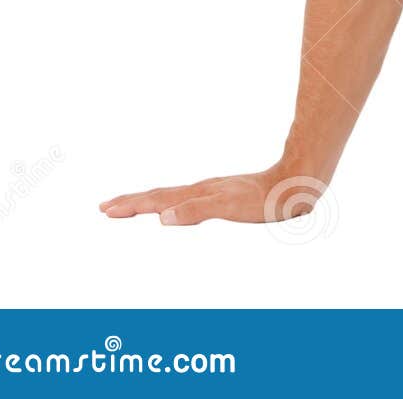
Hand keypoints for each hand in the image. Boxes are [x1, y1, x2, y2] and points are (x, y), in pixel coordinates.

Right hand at [98, 164, 325, 226]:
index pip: (158, 200)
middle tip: (105, 207)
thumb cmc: (266, 199)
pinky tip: (179, 206)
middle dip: (133, 202)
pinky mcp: (227, 194)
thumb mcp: (231, 208)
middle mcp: (204, 189)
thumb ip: (197, 210)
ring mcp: (215, 190)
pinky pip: (190, 198)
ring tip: (133, 204)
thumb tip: (162, 218)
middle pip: (161, 195)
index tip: (105, 209)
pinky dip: (173, 202)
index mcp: (200, 193)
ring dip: (150, 201)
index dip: (132, 206)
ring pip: (174, 195)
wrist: (296, 184)